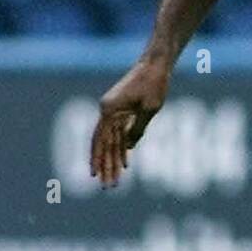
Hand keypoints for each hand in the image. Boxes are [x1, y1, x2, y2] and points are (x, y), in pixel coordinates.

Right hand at [89, 56, 170, 186]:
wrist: (155, 64)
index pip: (100, 141)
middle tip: (108, 186)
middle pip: (103, 144)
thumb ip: (137, 129)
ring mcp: (113, 111)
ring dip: (112, 161)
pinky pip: (118, 134)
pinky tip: (125, 163)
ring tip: (115, 180)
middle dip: (105, 166)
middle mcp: (107, 111)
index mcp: (109, 110)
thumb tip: (128, 148)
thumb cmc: (154, 83)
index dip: (98, 160)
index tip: (96, 176)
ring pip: (110, 141)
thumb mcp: (149, 109)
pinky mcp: (121, 111)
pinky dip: (121, 148)